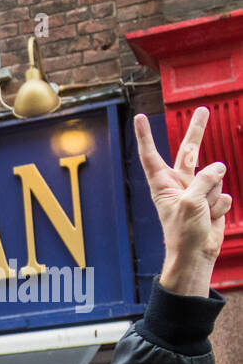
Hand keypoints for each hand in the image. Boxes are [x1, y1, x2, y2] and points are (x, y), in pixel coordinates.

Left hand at [135, 107, 231, 296]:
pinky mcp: (212, 200)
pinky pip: (224, 195)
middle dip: (197, 131)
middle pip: (190, 152)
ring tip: (203, 213)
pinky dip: (220, 208)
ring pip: (215, 178)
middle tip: (203, 109)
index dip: (146, 136)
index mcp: (163, 184)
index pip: (151, 155)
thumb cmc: (183, 233)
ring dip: (212, 197)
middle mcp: (179, 184)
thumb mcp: (190, 203)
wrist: (195, 254)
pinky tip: (211, 219)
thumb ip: (204, 180)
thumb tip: (218, 166)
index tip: (139, 118)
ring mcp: (197, 191)